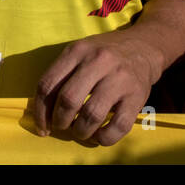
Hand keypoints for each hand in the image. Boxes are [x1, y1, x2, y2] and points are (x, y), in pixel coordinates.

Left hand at [32, 30, 163, 145]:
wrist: (144, 46)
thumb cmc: (104, 54)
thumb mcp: (80, 52)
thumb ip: (61, 75)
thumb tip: (42, 113)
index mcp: (77, 51)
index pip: (48, 84)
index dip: (40, 111)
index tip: (42, 126)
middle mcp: (98, 61)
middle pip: (68, 100)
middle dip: (60, 121)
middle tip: (62, 127)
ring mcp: (119, 78)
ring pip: (91, 115)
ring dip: (80, 132)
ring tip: (81, 131)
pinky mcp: (137, 96)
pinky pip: (117, 126)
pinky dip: (104, 138)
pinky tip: (99, 135)